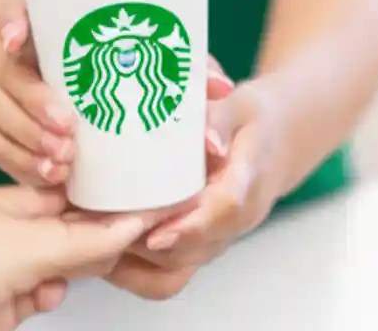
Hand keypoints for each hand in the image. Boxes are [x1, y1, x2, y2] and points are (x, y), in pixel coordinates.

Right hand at [0, 0, 236, 187]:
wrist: (121, 109)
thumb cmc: (143, 72)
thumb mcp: (166, 66)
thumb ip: (189, 70)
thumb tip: (219, 88)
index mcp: (49, 21)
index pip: (12, 2)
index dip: (8, 16)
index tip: (17, 39)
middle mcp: (21, 55)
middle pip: (6, 68)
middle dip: (33, 99)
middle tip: (69, 126)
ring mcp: (8, 93)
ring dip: (26, 135)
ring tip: (64, 159)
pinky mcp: (5, 130)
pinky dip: (21, 162)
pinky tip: (51, 176)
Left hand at [0, 186, 164, 328]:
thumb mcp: (24, 245)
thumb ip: (81, 240)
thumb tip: (132, 223)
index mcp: (13, 200)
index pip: (75, 200)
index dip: (110, 209)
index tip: (148, 216)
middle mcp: (5, 232)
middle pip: (68, 240)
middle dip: (93, 249)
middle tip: (132, 250)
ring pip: (52, 275)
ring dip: (63, 281)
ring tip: (63, 282)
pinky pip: (29, 302)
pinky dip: (39, 303)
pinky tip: (38, 301)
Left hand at [106, 87, 284, 299]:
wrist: (278, 142)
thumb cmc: (254, 120)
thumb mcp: (240, 105)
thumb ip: (219, 118)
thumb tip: (207, 141)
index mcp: (250, 177)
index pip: (225, 208)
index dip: (189, 224)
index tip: (157, 233)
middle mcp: (237, 218)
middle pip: (194, 247)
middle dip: (148, 242)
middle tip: (102, 225)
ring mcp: (220, 236)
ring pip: (180, 266)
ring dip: (139, 257)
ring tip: (99, 232)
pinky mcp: (204, 244)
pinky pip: (172, 272)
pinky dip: (139, 266)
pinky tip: (110, 243)